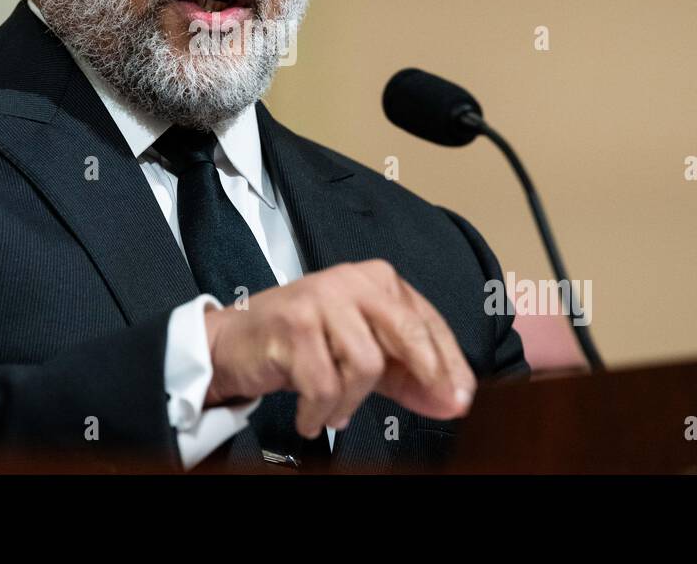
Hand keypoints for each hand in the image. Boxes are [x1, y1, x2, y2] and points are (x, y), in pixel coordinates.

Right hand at [201, 259, 474, 437]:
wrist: (235, 342)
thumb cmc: (304, 345)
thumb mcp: (361, 355)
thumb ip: (406, 375)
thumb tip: (451, 402)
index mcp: (375, 280)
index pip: (426, 320)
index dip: (449, 362)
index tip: (461, 397)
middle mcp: (351, 281)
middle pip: (408, 330)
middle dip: (428, 373)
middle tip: (440, 406)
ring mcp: (320, 300)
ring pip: (366, 364)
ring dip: (350, 403)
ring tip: (332, 412)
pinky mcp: (294, 325)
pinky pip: (324, 384)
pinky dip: (319, 412)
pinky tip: (310, 417)